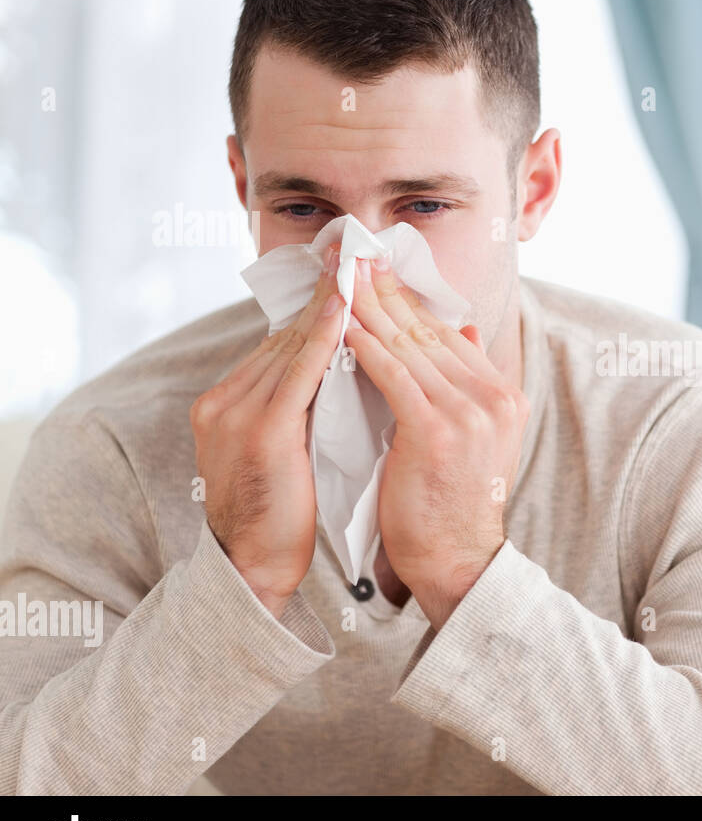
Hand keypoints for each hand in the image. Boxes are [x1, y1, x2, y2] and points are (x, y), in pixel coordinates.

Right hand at [191, 246, 343, 617]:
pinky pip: (299, 373)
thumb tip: (343, 374)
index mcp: (229, 403)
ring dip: (328, 304)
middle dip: (323, 294)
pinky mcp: (259, 432)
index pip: (281, 345)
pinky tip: (347, 309)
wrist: (254, 569)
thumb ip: (303, 410)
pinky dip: (324, 337)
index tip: (345, 273)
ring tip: (356, 264)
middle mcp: (225, 400)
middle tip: (354, 250)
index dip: (316, 309)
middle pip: (285, 336)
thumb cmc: (283, 516)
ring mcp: (236, 413)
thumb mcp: (290, 451)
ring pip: (292, 345)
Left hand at [344, 256, 528, 629]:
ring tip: (340, 278)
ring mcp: (469, 412)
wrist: (458, 561)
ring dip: (369, 307)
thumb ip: (470, 383)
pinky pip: (392, 374)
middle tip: (354, 256)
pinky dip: (364, 346)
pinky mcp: (437, 429)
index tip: (379, 271)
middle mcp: (493, 397)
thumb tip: (465, 329)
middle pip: (429, 331)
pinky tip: (340, 324)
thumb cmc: (453, 506)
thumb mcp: (477, 439)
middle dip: (386, 291)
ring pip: (409, 345)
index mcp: (502, 395)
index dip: (410, 300)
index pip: (449, 335)